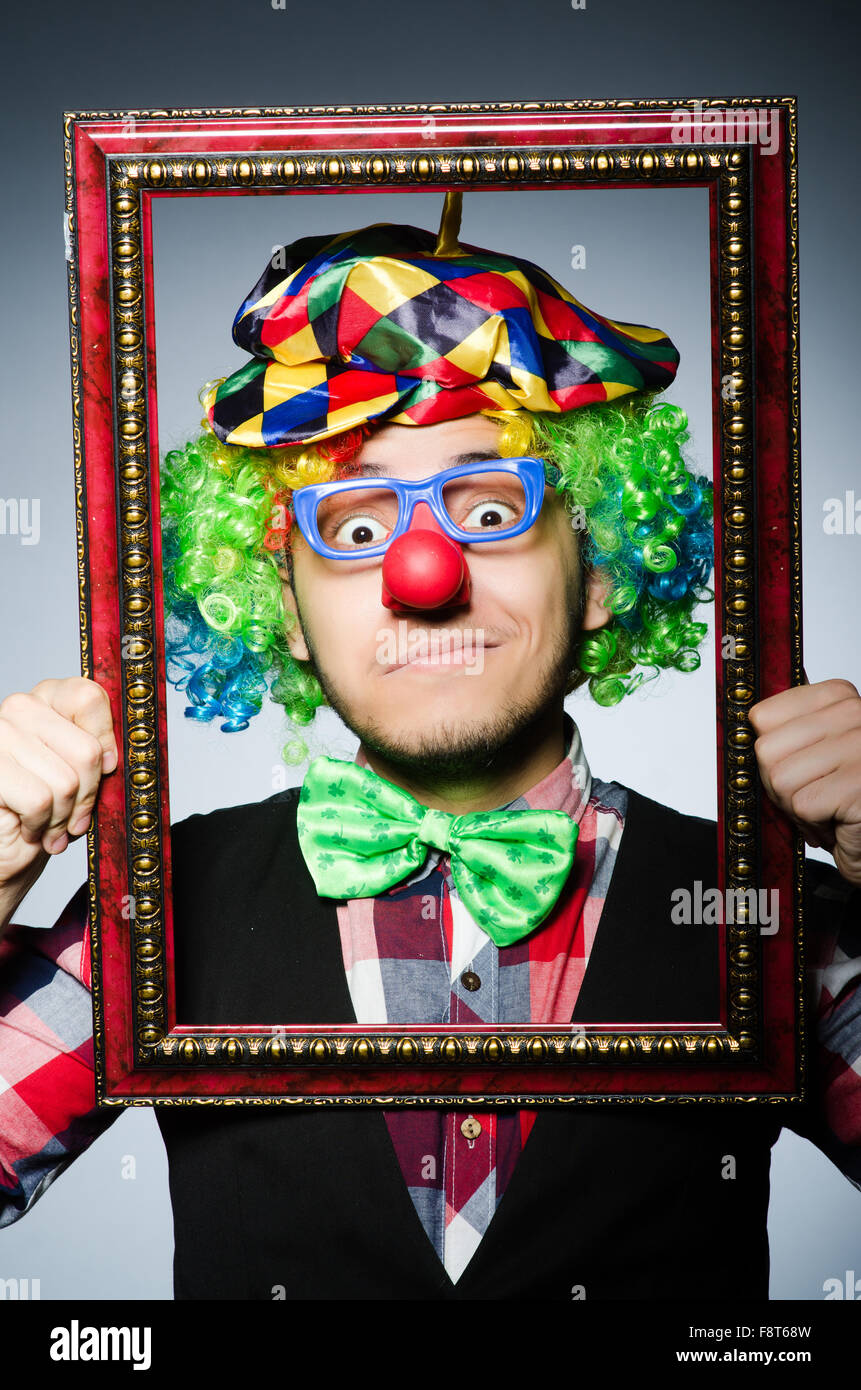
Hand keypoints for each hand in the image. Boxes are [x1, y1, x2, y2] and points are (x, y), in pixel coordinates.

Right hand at [0, 676, 117, 894]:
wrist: (6, 845)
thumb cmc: (44, 810)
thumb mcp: (81, 774)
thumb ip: (97, 753)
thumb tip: (116, 758)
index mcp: (48, 698)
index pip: (89, 698)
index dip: (106, 738)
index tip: (108, 768)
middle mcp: (21, 708)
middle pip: (87, 751)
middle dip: (88, 795)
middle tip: (76, 817)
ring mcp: (1, 735)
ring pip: (66, 781)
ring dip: (64, 817)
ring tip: (52, 826)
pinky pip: (39, 801)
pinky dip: (42, 825)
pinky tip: (32, 828)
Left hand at [748, 678, 860, 885]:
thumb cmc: (845, 795)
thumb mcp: (816, 750)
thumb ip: (786, 731)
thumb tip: (741, 729)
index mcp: (837, 697)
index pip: (762, 716)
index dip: (770, 753)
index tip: (797, 766)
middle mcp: (853, 712)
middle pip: (766, 749)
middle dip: (778, 785)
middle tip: (811, 795)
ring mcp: (858, 746)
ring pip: (779, 779)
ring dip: (795, 807)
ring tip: (826, 809)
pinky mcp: (857, 784)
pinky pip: (801, 805)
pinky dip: (813, 824)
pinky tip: (837, 822)